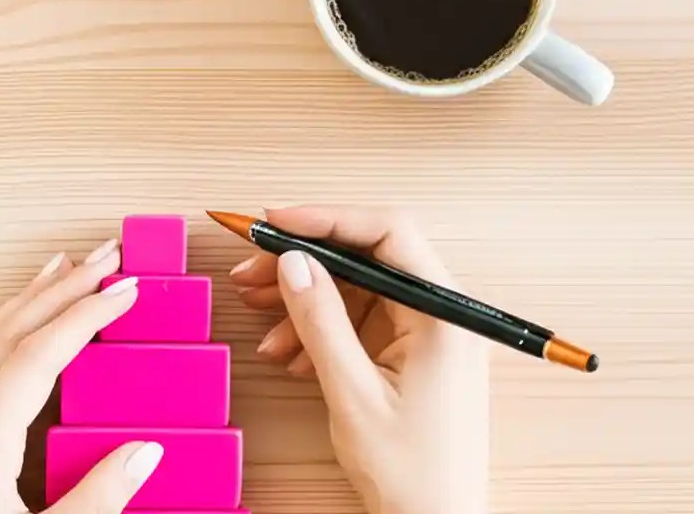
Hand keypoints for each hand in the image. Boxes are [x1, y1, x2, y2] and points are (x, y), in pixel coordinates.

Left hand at [0, 240, 163, 513]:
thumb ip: (97, 499)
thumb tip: (145, 453)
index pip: (40, 357)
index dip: (87, 315)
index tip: (125, 288)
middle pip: (8, 334)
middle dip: (63, 287)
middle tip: (107, 254)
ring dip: (26, 301)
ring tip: (62, 268)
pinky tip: (12, 328)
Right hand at [230, 206, 489, 513]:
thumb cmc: (412, 474)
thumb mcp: (353, 394)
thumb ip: (322, 322)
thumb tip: (294, 263)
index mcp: (444, 316)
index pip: (388, 234)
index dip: (327, 218)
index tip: (274, 222)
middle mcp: (442, 315)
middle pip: (367, 257)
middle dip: (305, 261)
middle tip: (250, 270)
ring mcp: (428, 335)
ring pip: (358, 289)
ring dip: (305, 299)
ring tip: (257, 314)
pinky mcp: (412, 354)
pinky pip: (361, 322)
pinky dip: (320, 330)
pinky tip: (288, 354)